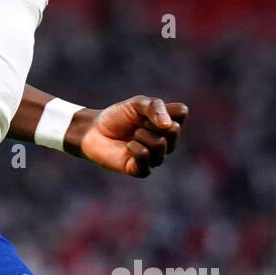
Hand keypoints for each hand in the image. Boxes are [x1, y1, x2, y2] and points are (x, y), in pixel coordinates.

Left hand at [71, 96, 187, 177]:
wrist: (93, 131)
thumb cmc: (117, 117)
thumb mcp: (136, 104)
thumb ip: (155, 108)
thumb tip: (168, 126)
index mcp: (168, 124)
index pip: (182, 112)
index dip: (162, 108)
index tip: (146, 110)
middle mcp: (167, 142)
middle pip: (173, 131)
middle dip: (151, 123)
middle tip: (137, 124)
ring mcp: (155, 157)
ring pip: (160, 145)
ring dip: (142, 136)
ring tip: (132, 135)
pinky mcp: (141, 170)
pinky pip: (146, 160)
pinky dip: (136, 149)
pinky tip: (128, 146)